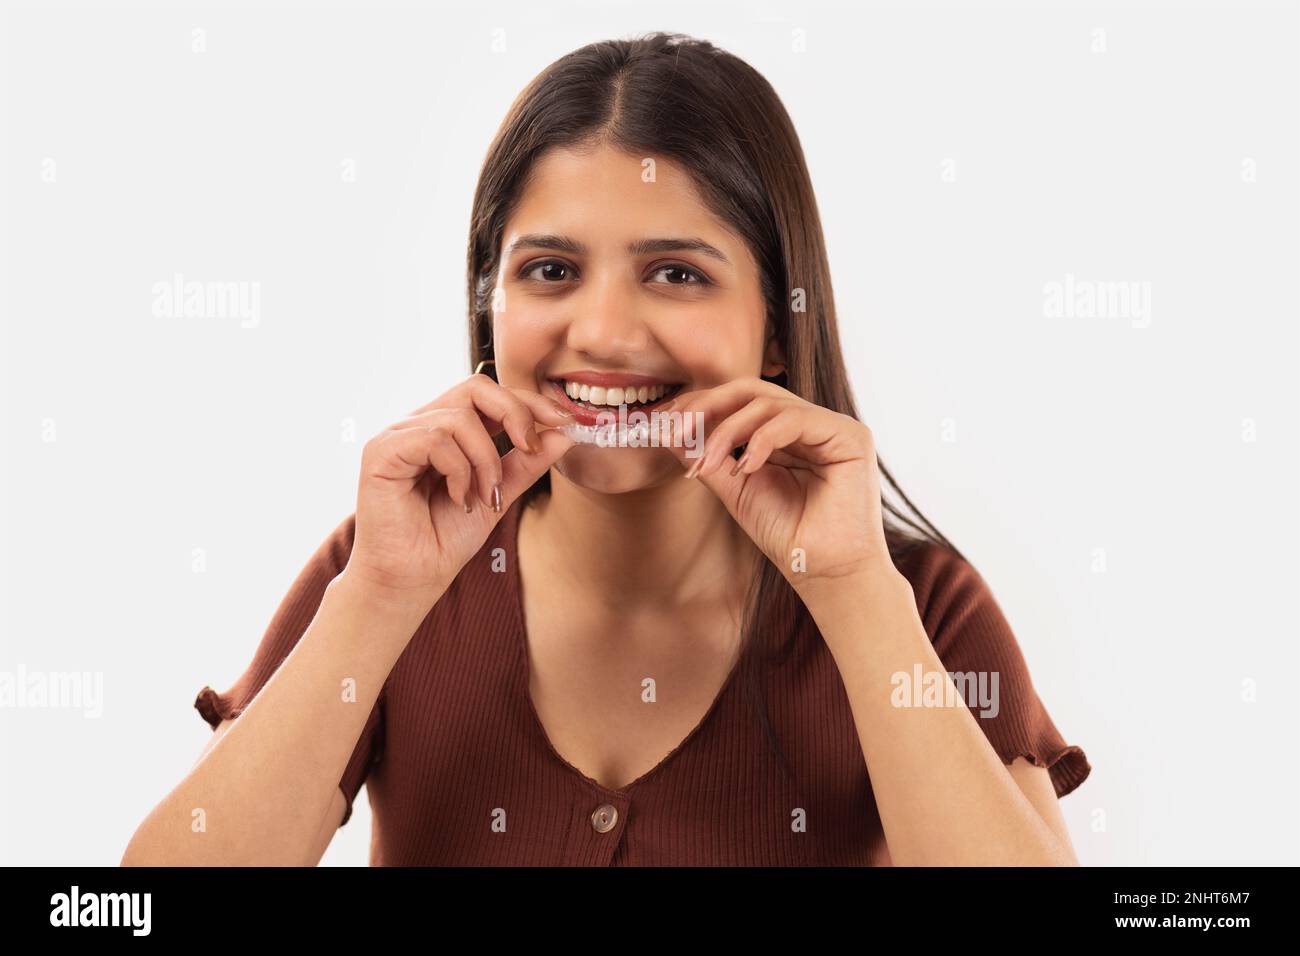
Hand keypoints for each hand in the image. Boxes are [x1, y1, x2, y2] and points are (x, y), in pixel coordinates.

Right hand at [342, 373, 574, 610]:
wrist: (412, 579)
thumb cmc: (445, 539)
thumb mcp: (498, 494)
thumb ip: (526, 463)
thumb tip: (563, 433)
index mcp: (446, 430)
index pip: (490, 396)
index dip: (529, 402)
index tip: (565, 421)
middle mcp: (420, 424)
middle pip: (475, 388)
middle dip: (514, 414)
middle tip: (529, 448)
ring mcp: (398, 435)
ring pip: (460, 418)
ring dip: (485, 460)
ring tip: (484, 496)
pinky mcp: (381, 451)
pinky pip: (435, 439)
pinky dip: (458, 470)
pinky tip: (458, 499)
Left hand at [662, 377, 899, 598]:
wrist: (824, 572)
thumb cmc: (786, 535)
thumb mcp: (735, 490)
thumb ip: (709, 458)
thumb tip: (671, 432)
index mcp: (785, 433)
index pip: (739, 401)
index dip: (700, 407)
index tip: (664, 425)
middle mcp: (809, 423)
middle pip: (751, 390)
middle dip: (707, 406)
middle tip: (676, 430)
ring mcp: (831, 426)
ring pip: (768, 402)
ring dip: (728, 430)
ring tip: (708, 464)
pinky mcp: (850, 436)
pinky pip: (795, 420)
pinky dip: (762, 440)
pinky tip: (745, 468)